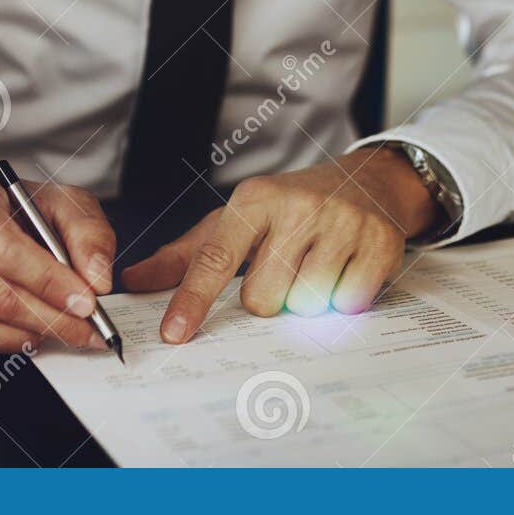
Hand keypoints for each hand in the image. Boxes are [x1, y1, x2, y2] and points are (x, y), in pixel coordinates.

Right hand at [0, 170, 117, 364]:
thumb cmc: (18, 213)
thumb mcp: (61, 204)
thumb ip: (88, 235)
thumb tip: (98, 279)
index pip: (7, 252)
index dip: (51, 284)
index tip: (88, 304)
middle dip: (49, 321)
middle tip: (85, 331)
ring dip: (18, 340)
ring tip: (47, 332)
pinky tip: (5, 335)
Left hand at [120, 147, 438, 342]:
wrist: (367, 182)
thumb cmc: (291, 207)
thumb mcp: (236, 219)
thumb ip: (186, 254)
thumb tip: (134, 280)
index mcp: (255, 199)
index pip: (215, 257)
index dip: (193, 299)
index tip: (174, 333)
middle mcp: (298, 207)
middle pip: (262, 298)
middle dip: (268, 298)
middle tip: (283, 271)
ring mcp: (342, 223)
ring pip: (306, 305)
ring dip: (307, 301)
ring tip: (316, 267)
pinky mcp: (379, 243)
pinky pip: (349, 304)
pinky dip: (343, 300)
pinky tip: (344, 271)